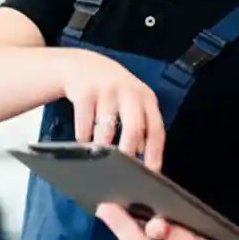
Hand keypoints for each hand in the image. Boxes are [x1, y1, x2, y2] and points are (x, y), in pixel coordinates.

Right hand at [60, 50, 165, 170]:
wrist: (82, 64)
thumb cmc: (112, 90)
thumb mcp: (131, 102)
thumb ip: (141, 127)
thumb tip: (146, 160)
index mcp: (145, 98)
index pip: (156, 129)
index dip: (155, 154)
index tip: (150, 174)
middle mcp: (129, 92)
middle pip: (133, 127)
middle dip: (128, 152)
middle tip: (122, 173)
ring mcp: (106, 90)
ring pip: (106, 129)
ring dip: (102, 147)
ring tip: (98, 156)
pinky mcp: (84, 91)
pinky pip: (84, 124)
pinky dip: (83, 137)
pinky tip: (83, 139)